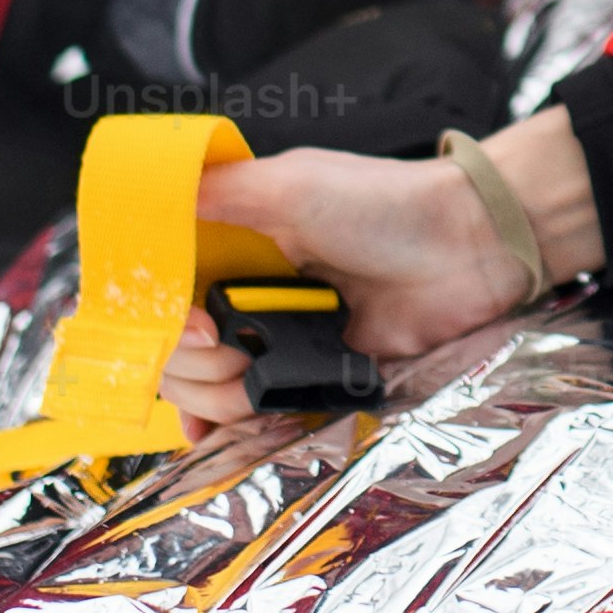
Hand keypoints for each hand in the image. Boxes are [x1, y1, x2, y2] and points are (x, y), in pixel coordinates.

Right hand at [169, 113, 588, 420]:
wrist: (465, 247)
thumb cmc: (384, 205)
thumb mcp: (293, 183)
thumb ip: (220, 193)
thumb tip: (148, 200)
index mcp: (230, 237)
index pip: (155, 284)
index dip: (147, 312)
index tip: (177, 320)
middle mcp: (243, 287)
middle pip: (169, 343)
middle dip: (182, 356)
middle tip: (222, 342)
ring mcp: (275, 331)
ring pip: (203, 382)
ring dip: (212, 390)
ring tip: (251, 370)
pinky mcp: (309, 369)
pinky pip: (251, 407)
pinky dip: (226, 423)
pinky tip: (215, 430)